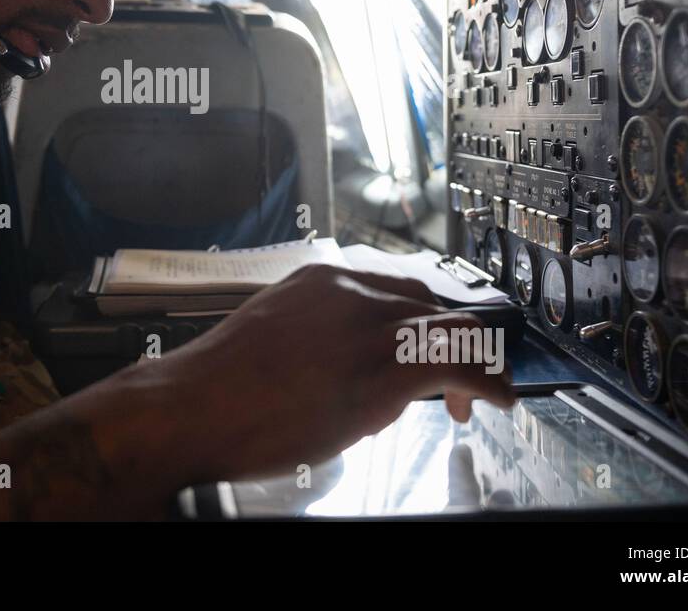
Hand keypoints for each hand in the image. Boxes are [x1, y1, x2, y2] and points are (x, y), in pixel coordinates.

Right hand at [0, 264, 514, 518]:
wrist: (192, 408)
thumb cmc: (219, 390)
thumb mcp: (272, 341)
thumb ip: (317, 337)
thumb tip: (349, 366)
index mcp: (319, 280)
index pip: (394, 287)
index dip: (422, 319)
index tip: (429, 343)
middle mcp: (349, 289)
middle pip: (428, 303)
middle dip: (448, 340)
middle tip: (454, 380)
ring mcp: (369, 323)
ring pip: (451, 327)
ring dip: (473, 362)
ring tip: (480, 395)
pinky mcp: (386, 363)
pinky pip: (462, 361)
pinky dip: (489, 381)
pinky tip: (496, 402)